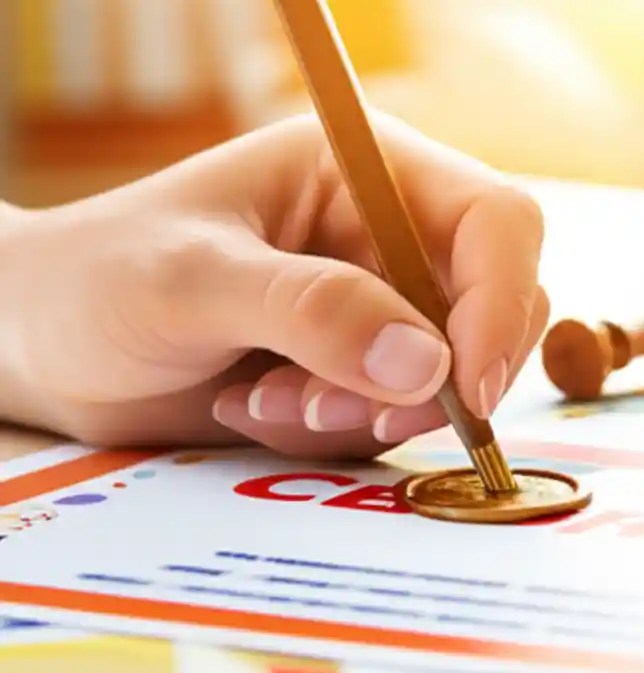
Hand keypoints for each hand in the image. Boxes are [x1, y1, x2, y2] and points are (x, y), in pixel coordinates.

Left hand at [0, 114, 547, 458]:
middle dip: (429, 377)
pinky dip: (340, 432)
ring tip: (265, 400)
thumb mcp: (192, 283)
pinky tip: (259, 407)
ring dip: (368, 411)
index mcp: (366, 171)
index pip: (494, 222)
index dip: (500, 301)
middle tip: (336, 407)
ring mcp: (383, 307)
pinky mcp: (365, 369)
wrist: (45, 351)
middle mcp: (390, 235)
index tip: (463, 386)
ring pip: (452, 377)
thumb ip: (310, 311)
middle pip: (498, 306)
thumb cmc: (97, 282)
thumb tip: (428, 364)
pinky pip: (402, 418)